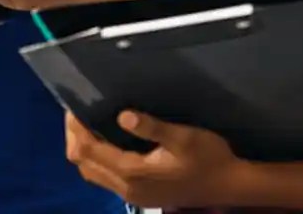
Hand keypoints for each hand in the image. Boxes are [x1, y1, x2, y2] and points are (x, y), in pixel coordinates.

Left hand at [64, 110, 246, 208]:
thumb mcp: (184, 137)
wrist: (228, 186)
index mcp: (133, 172)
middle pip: (82, 164)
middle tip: (77, 112)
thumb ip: (152, 127)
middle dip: (74, 137)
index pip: (88, 150)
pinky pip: (103, 178)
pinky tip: (105, 141)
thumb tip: (122, 114)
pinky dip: (95, 159)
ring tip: (86, 123)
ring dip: (83, 150)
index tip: (74, 105)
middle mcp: (126, 187)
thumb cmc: (209, 158)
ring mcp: (131, 195)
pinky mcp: (137, 196)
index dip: (76, 128)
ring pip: (90, 173)